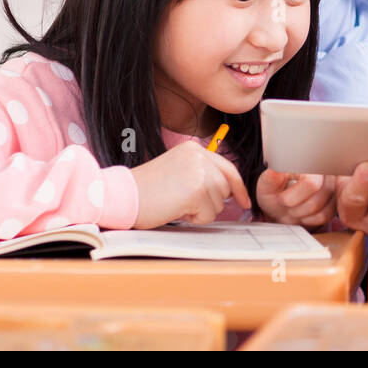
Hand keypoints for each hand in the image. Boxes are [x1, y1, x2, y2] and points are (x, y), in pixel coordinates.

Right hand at [129, 140, 250, 228]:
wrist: (123, 196)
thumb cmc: (146, 190)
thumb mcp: (178, 171)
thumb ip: (201, 174)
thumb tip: (228, 191)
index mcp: (194, 149)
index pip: (227, 168)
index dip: (238, 187)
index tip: (244, 200)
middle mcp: (200, 157)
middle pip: (225, 188)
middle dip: (209, 201)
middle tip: (182, 201)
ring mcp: (200, 173)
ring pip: (219, 203)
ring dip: (199, 211)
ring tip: (176, 203)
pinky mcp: (197, 191)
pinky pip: (208, 215)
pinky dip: (194, 218)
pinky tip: (175, 209)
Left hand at [256, 170, 336, 228]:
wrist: (281, 205)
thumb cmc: (275, 192)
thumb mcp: (266, 186)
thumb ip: (269, 179)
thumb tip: (273, 172)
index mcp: (307, 163)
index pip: (310, 183)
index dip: (292, 197)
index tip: (281, 198)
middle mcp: (325, 172)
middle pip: (317, 200)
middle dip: (296, 208)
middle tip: (286, 204)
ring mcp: (332, 187)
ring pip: (322, 210)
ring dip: (302, 214)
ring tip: (293, 207)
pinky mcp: (336, 201)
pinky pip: (326, 216)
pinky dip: (310, 219)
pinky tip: (303, 212)